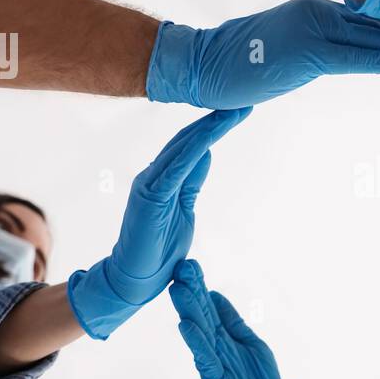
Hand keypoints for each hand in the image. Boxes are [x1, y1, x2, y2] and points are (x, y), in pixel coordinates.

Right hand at [67, 108, 248, 338]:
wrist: (136, 279)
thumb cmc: (159, 248)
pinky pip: (176, 167)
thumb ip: (191, 182)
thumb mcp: (184, 208)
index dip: (213, 127)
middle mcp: (154, 173)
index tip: (238, 110)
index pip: (191, 145)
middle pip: (188, 140)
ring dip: (210, 128)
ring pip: (183, 148)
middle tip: (243, 99)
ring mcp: (150, 183)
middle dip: (216, 120)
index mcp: (164, 177)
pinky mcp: (150, 196)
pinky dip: (194, 148)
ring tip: (234, 111)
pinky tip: (211, 135)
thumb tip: (205, 154)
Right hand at [146, 0, 379, 107]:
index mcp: (316, 13)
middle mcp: (319, 15)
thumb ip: (312, 47)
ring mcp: (313, 31)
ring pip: (372, 39)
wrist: (201, 64)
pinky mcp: (306, 52)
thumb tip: (332, 55)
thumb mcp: (284, 50)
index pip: (368, 20)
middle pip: (378, 26)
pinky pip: (353, 57)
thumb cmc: (238, 60)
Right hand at [169, 260, 280, 378]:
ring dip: (189, 311)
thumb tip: (213, 293)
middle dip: (190, 292)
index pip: (207, 307)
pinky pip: (206, 360)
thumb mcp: (248, 341)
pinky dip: (197, 342)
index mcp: (221, 337)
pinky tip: (186, 326)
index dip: (198, 286)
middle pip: (200, 316)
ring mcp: (215, 365)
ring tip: (178, 290)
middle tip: (179, 268)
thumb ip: (231, 319)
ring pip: (200, 334)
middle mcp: (214, 348)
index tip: (188, 263)